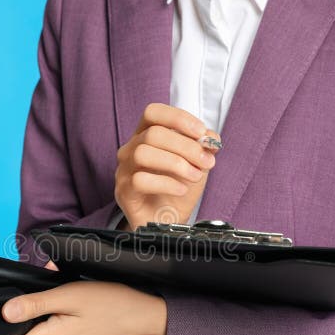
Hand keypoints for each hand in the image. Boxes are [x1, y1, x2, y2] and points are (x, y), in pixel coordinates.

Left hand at [0, 281, 166, 334]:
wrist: (146, 321)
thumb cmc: (114, 305)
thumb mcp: (70, 296)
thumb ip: (34, 303)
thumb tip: (4, 311)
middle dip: (20, 311)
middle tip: (40, 289)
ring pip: (34, 332)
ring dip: (39, 310)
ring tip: (62, 292)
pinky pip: (50, 332)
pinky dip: (53, 315)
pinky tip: (71, 302)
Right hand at [115, 103, 219, 229]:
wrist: (168, 222)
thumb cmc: (178, 190)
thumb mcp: (197, 165)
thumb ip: (203, 148)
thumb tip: (210, 137)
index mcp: (146, 135)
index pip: (153, 113)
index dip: (178, 118)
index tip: (201, 132)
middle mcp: (131, 149)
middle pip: (153, 134)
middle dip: (186, 146)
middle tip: (206, 162)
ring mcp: (124, 170)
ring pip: (143, 153)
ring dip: (176, 163)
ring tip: (195, 176)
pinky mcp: (123, 191)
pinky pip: (140, 180)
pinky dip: (167, 183)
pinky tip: (181, 190)